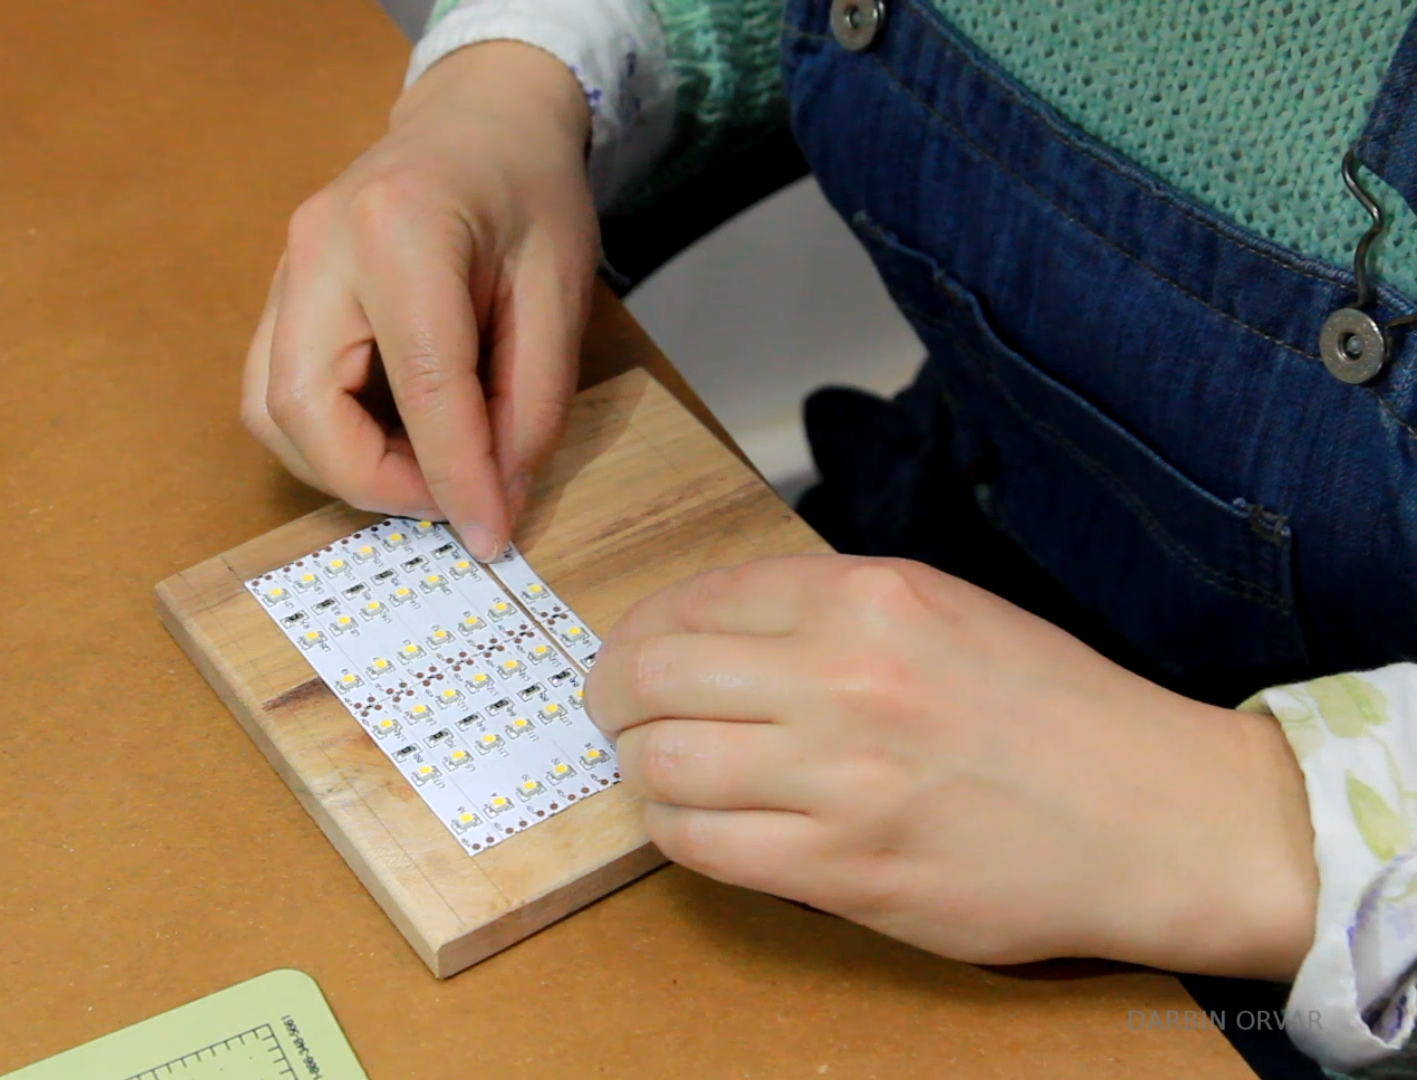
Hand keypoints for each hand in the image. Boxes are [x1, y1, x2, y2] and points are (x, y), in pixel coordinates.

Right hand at [241, 42, 597, 559]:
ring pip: (270, 410)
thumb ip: (531, 401)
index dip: (454, 477)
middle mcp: (320, 246)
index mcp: (403, 230)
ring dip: (340, 467)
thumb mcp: (560, 290)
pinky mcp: (279, 291)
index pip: (421, 386)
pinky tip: (389, 438)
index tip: (490, 535)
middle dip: (373, 482)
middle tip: (448, 502)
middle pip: (303, 407)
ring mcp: (286, 267)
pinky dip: (325, 438)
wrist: (477, 120)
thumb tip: (494, 500)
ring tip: (421, 471)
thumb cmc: (528, 191)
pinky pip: (273, 391)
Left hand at [585, 555, 1317, 979]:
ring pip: (661, 763)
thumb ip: (824, 611)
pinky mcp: (843, 869)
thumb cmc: (1052, 711)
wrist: (1160, 819)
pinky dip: (675, 829)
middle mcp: (844, 675)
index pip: (694, 599)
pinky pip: (701, 844)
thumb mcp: (942, 610)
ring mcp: (840, 777)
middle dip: (614, 697)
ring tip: (658, 771)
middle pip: (651, 675)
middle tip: (618, 714)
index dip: (641, 630)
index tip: (634, 654)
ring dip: (639, 768)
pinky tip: (697, 821)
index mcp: (868, 596)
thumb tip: (703, 631)